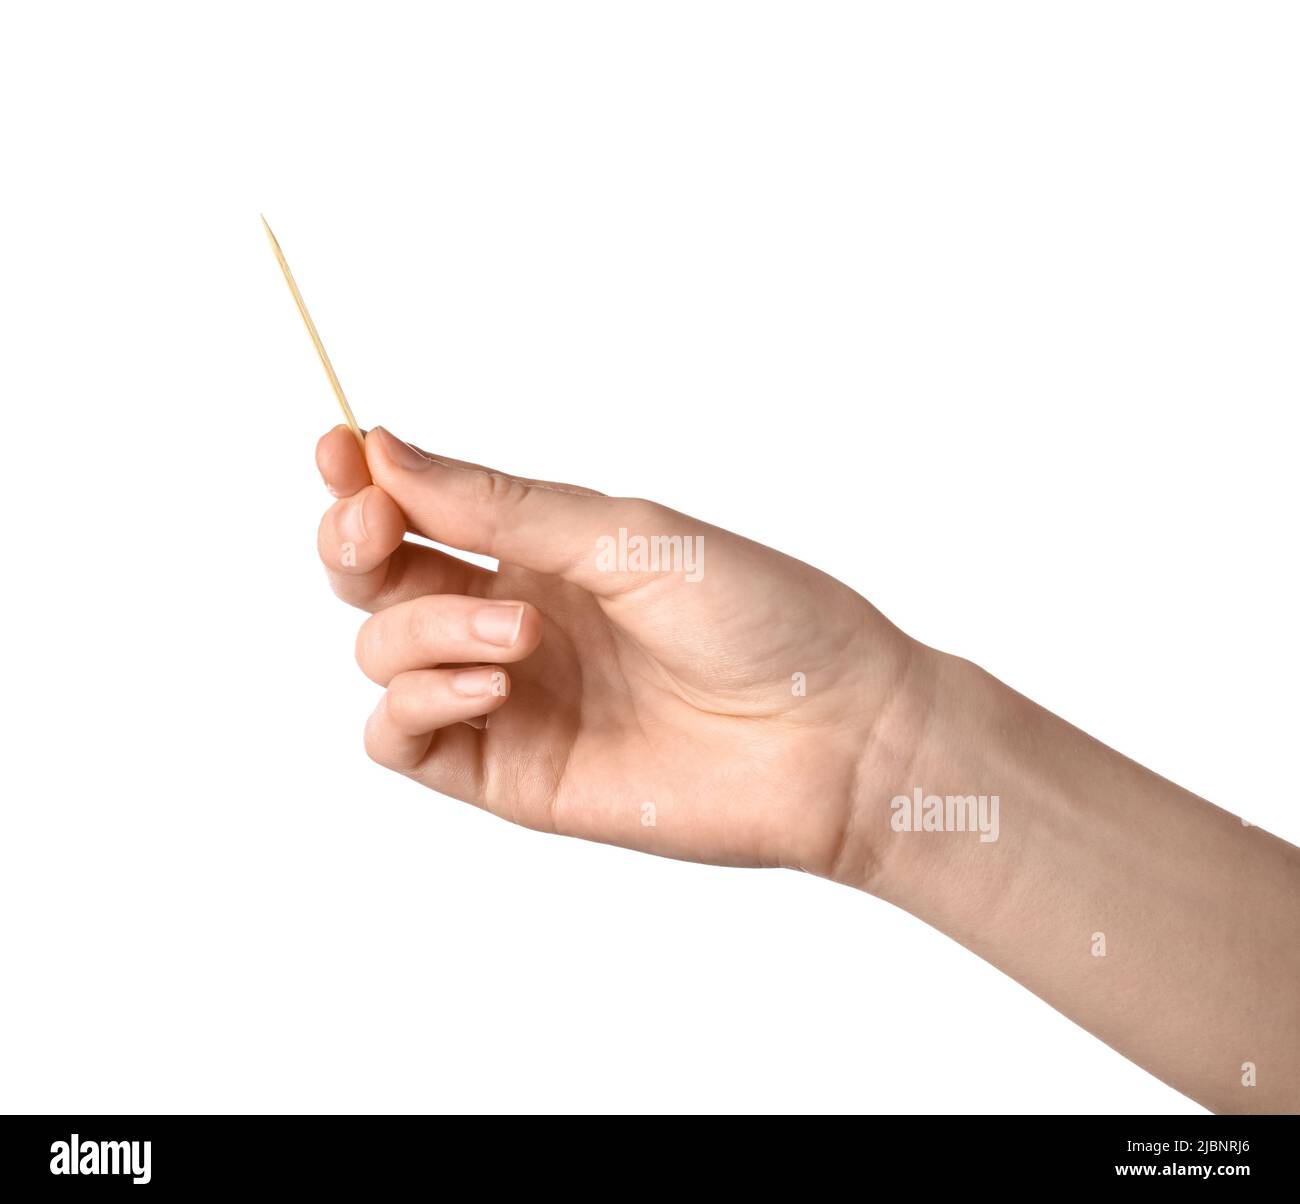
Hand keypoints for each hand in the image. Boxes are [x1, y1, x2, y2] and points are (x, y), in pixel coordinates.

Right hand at [316, 425, 927, 879]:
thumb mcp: (626, 534)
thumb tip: (385, 447)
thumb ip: (502, 505)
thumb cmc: (757, 616)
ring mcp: (508, 699)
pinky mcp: (510, 774)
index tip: (338, 449)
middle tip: (373, 525)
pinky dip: (416, 703)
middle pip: (377, 581)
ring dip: (422, 631)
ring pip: (382, 655)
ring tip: (518, 637)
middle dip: (353, 544)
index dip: (362, 482)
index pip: (417, 512)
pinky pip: (404, 740)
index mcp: (542, 553)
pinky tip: (492, 685)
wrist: (832, 734)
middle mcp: (511, 620)